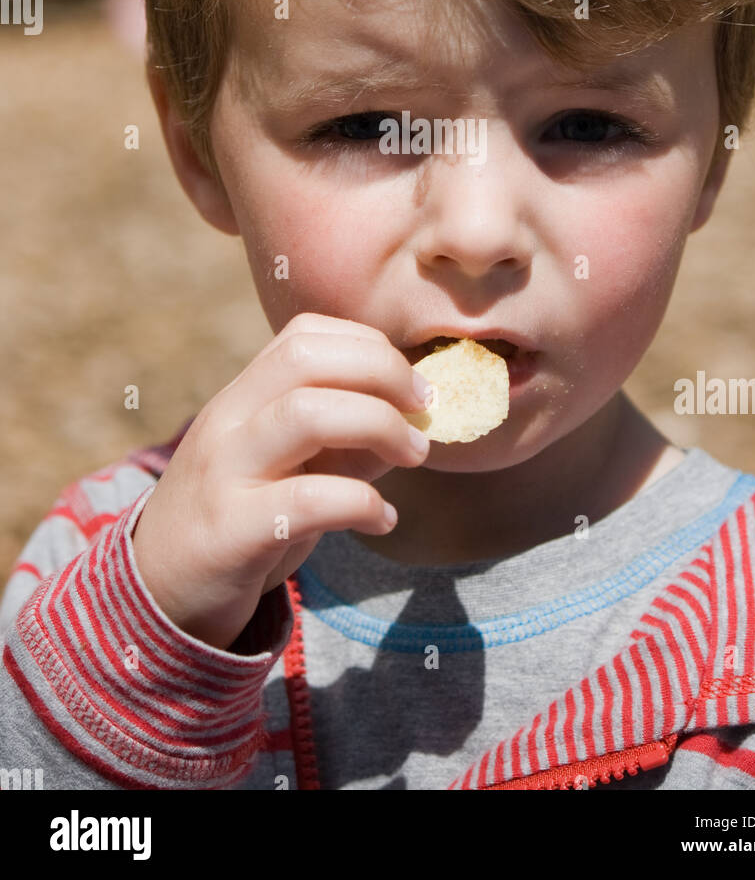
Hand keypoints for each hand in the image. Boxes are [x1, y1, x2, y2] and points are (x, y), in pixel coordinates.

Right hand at [131, 313, 430, 649]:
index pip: (305, 334)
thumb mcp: (285, 466)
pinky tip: (384, 519)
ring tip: (414, 456)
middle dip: (382, 372)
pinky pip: (309, 500)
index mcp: (242, 397)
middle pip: (307, 357)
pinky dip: (364, 503)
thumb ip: (342, 440)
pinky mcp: (231, 531)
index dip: (370, 347)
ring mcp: (225, 472)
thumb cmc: (240, 519)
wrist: (158, 592)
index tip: (412, 385)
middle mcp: (228, 422)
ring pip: (306, 414)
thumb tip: (415, 422)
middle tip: (424, 410)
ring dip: (380, 427)